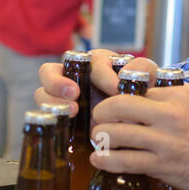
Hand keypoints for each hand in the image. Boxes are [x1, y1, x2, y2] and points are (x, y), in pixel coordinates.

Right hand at [34, 50, 158, 119]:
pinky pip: (47, 117)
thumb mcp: (146, 78)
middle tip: (74, 94)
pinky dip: (53, 121)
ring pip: (43, 94)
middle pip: (50, 71)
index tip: (115, 88)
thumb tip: (131, 71)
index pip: (92, 61)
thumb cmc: (138, 94)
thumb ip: (143, 69)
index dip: (102, 74)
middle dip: (57, 81)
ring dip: (53, 101)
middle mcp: (72, 76)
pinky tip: (66, 128)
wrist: (136, 120)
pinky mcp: (62, 118)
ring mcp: (63, 98)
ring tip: (72, 112)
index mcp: (94, 62)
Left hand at [87, 82, 188, 189]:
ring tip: (99, 141)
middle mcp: (169, 115)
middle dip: (101, 114)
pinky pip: (124, 160)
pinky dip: (106, 159)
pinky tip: (99, 159)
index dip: (117, 98)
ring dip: (101, 137)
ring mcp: (165, 140)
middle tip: (99, 120)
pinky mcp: (162, 164)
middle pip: (117, 106)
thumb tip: (146, 91)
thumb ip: (172, 93)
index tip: (111, 107)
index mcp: (177, 95)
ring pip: (116, 133)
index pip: (134, 90)